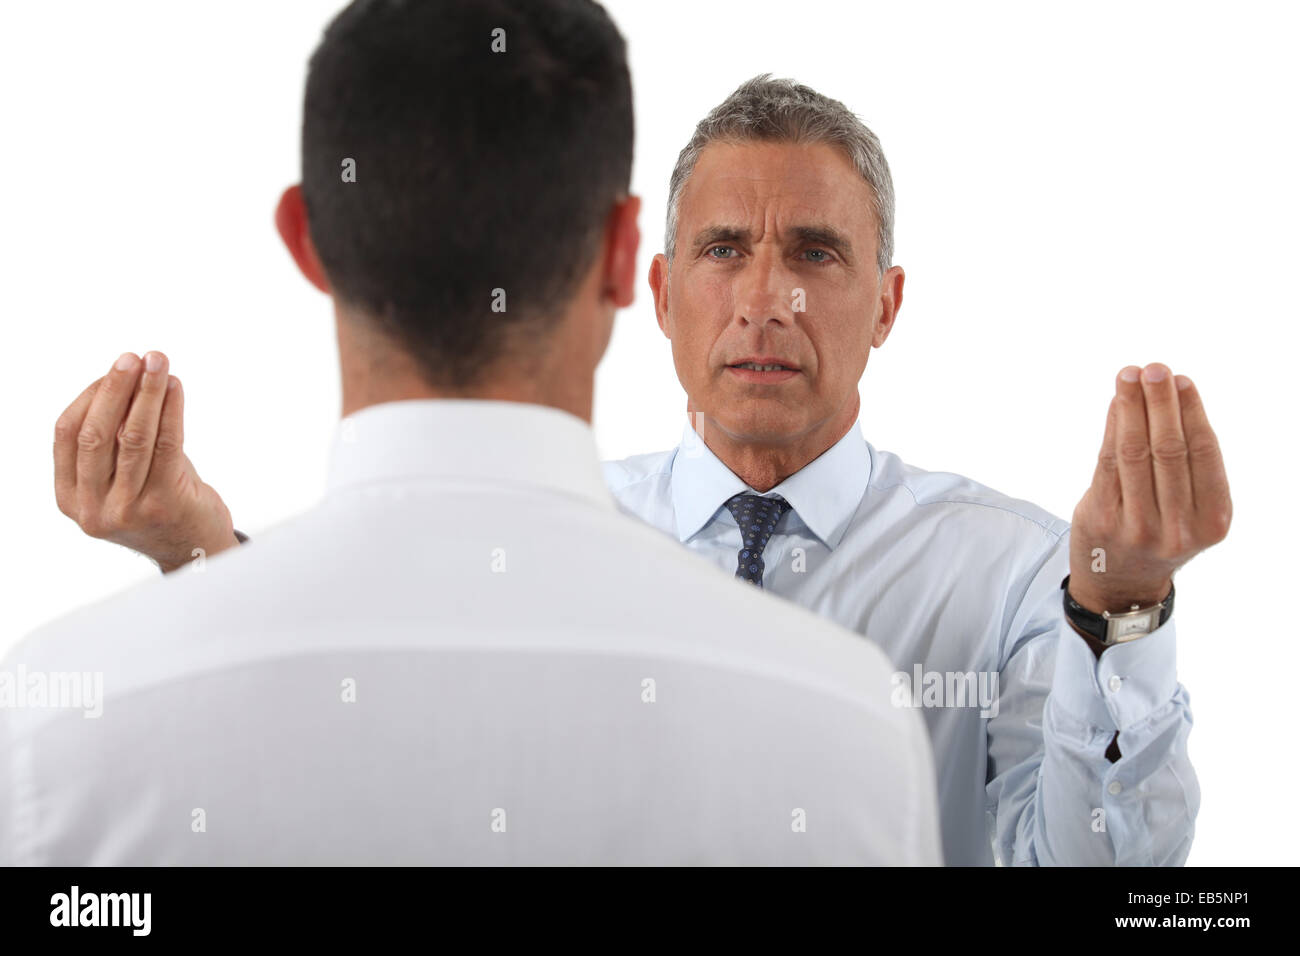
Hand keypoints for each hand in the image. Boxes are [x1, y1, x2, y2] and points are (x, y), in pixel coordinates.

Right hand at [54, 351, 238, 572]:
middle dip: (115, 389)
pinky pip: (167, 445)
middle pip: (97, 434)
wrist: (194, 548)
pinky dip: (170, 410)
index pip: (68, 434)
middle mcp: (94, 508)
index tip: (113, 370)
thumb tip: (123, 379)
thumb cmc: (158, 502)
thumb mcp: (122, 476)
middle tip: (132, 358)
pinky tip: (175, 388)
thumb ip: (114, 440)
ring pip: (133, 436)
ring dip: (146, 393)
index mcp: (71, 498)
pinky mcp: (165, 504)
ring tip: (158, 362)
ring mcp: (128, 509)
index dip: (89, 396)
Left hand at [1068, 363, 1231, 614]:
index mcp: (1212, 522)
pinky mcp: (1101, 519)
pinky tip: (1115, 404)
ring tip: (1129, 375)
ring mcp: (1136, 526)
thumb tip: (1169, 395)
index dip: (1191, 413)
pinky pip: (1107, 462)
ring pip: (1134, 452)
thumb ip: (1187, 465)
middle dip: (1160, 403)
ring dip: (1131, 408)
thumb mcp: (1191, 512)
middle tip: (1154, 368)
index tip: (1181, 380)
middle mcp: (1177, 528)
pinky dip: (1111, 427)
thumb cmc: (1161, 533)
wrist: (1120, 584)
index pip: (1204, 454)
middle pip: (1168, 450)